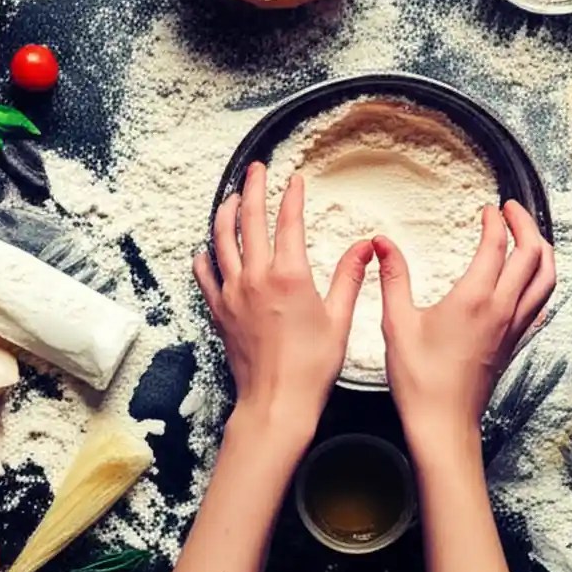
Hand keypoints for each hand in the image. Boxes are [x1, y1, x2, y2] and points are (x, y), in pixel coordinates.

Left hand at [193, 162, 372, 446]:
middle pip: (248, 220)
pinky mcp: (219, 311)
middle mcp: (256, 277)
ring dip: (225, 214)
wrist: (276, 402)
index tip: (294, 179)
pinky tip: (206, 250)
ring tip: (230, 197)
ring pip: (221, 241)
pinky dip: (206, 257)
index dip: (291, 196)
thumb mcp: (340, 318)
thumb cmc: (312, 366)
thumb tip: (365, 247)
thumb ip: (349, 277)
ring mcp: (233, 293)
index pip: (288, 221)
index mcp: (290, 275)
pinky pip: (206, 276)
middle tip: (256, 170)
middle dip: (252, 189)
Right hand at [375, 200, 554, 449]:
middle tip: (512, 210)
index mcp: (474, 299)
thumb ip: (393, 277)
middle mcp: (502, 309)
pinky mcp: (515, 342)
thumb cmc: (420, 380)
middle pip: (533, 254)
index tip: (487, 209)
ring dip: (542, 250)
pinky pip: (541, 303)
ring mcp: (513, 327)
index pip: (497, 245)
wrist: (443, 423)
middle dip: (525, 225)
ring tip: (529, 235)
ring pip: (546, 278)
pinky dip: (542, 281)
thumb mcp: (397, 323)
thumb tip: (382, 244)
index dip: (495, 221)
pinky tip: (531, 279)